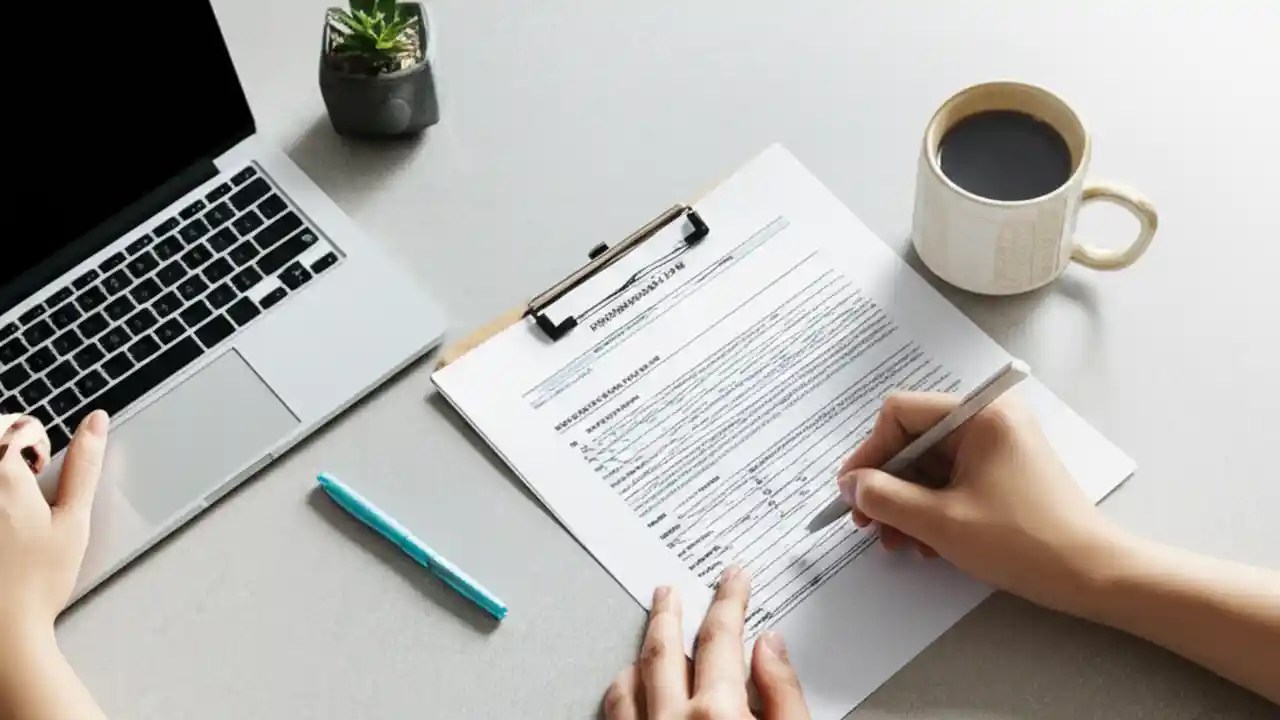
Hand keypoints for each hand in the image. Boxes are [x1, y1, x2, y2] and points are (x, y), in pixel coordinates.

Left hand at [0, 411, 108, 633]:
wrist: (1, 633)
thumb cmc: (36, 582)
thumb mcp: (73, 519)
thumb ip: (84, 464)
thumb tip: (95, 422)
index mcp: (2, 475)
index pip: (17, 426)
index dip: (36, 441)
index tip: (40, 469)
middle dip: (9, 445)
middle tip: (23, 478)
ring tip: (9, 505)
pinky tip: (1, 526)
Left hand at [604, 567, 808, 718]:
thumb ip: (784, 695)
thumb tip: (770, 647)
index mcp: (717, 713)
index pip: (720, 638)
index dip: (728, 602)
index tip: (733, 580)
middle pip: (663, 649)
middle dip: (667, 614)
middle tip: (668, 591)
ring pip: (630, 679)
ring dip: (643, 651)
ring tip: (652, 633)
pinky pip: (615, 712)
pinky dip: (623, 689)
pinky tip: (631, 683)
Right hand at [838, 392, 1119, 613]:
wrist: (1093, 575)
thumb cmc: (1021, 542)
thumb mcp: (940, 521)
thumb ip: (885, 498)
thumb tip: (850, 484)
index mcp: (979, 413)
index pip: (900, 413)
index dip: (869, 453)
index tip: (852, 492)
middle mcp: (990, 418)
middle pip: (914, 441)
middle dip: (887, 485)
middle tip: (867, 524)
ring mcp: (999, 444)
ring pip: (930, 466)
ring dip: (906, 504)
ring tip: (897, 542)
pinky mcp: (1004, 471)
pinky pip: (952, 480)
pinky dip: (932, 508)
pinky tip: (925, 543)